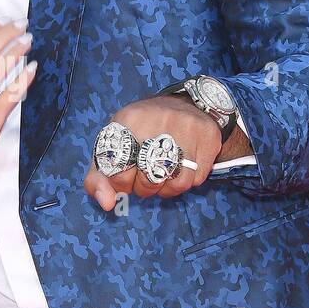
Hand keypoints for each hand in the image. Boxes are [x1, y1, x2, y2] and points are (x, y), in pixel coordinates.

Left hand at [84, 96, 222, 209]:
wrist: (183, 104)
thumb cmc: (141, 131)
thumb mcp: (115, 144)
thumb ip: (100, 176)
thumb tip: (106, 204)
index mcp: (130, 120)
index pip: (120, 170)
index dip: (121, 183)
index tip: (125, 177)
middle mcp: (160, 120)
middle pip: (149, 179)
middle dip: (144, 189)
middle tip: (144, 180)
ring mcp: (188, 128)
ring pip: (176, 184)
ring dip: (166, 190)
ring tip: (161, 177)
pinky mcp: (208, 137)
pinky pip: (196, 179)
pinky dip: (185, 183)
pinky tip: (179, 170)